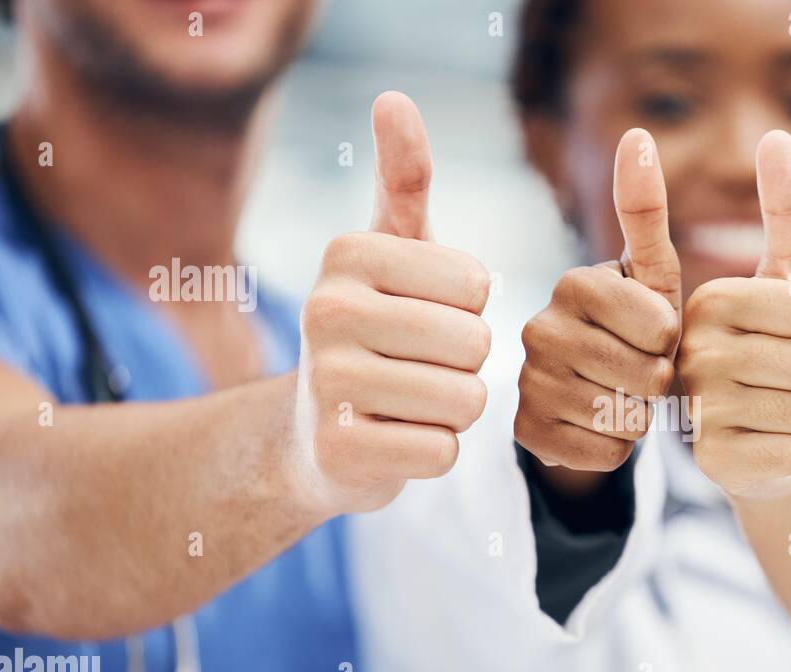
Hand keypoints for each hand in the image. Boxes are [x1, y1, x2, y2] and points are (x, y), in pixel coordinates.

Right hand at [292, 91, 491, 514]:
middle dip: (466, 364)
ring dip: (455, 410)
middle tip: (420, 367)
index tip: (425, 315)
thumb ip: (405, 180)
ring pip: (466, 400)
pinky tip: (395, 441)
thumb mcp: (391, 252)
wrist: (313, 434)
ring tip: (409, 402)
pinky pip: (443, 452)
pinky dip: (434, 452)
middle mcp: (325, 311)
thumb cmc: (375, 330)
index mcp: (347, 254)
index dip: (469, 309)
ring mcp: (327, 386)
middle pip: (474, 342)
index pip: (477, 284)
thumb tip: (394, 98)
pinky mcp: (338, 453)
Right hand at [514, 128, 681, 472]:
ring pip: (625, 418)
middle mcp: (538, 328)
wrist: (589, 395)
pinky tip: (598, 427)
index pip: (660, 326)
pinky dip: (615, 448)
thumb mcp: (651, 276)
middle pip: (645, 375)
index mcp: (573, 283)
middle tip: (640, 372)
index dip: (673, 339)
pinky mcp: (526, 433)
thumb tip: (638, 134)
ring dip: (640, 415)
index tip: (656, 334)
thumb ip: (645, 213)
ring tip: (619, 397)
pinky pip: (604, 453)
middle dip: (659, 380)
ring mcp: (527, 383)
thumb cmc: (632, 329)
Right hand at [676, 130, 790, 498]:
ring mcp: (697, 414)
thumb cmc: (783, 354)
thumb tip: (776, 136)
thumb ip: (785, 211)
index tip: (782, 337)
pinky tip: (773, 449)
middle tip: (781, 382)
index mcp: (703, 306)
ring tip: (779, 413)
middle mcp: (687, 357)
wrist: (772, 438)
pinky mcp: (713, 464)